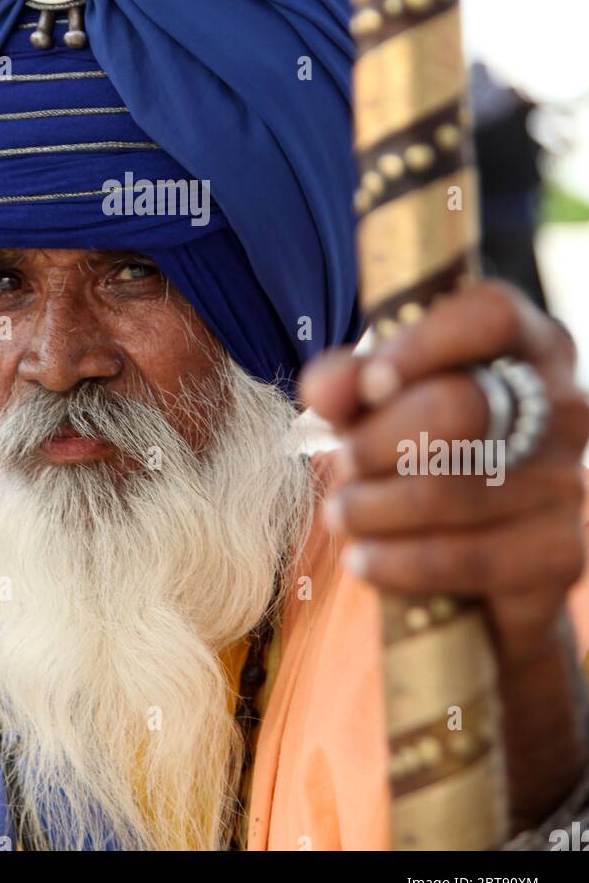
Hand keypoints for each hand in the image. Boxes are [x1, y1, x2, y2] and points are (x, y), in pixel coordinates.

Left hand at [301, 280, 588, 832]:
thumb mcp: (400, 413)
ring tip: (341, 516)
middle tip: (334, 462)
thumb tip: (319, 387)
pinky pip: (470, 561)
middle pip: (462, 409)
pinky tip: (364, 563)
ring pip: (460, 488)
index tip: (358, 380)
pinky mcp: (561, 558)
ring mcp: (573, 485)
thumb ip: (356, 389)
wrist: (502, 570)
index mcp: (529, 345)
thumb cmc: (433, 461)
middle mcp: (566, 407)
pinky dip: (401, 562)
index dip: (418, 342)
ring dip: (378, 506)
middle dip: (379, 440)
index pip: (489, 312)